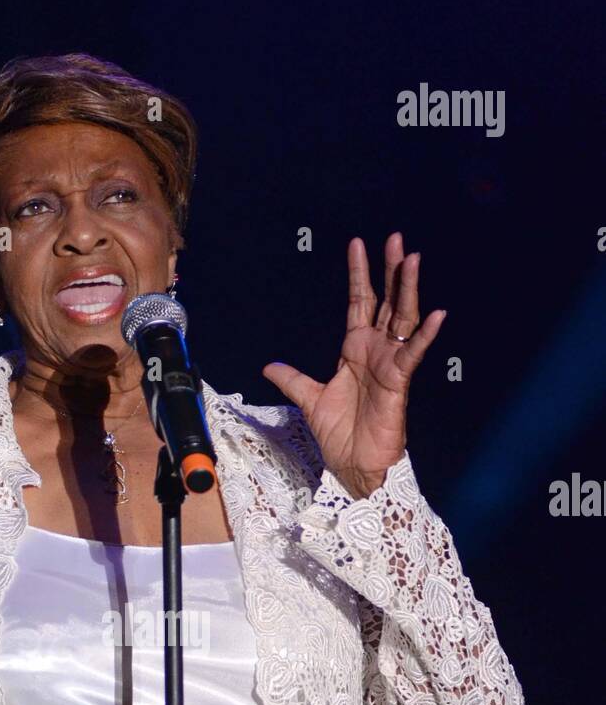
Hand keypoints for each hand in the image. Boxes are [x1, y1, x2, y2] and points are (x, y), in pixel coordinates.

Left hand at [263, 233, 445, 498]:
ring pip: (402, 320)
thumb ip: (293, 380)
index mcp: (356, 350)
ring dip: (408, 290)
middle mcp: (376, 351)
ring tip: (413, 260)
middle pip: (386, 302)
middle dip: (390, 271)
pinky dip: (425, 336)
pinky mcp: (399, 383)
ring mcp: (390, 364)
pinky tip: (437, 315)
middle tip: (396, 238)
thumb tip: (269, 366)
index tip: (358, 244)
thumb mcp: (310, 400)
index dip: (359, 274)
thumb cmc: (340, 435)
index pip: (360, 303)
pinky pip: (413, 356)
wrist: (353, 466)